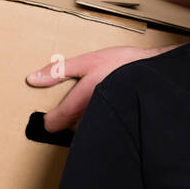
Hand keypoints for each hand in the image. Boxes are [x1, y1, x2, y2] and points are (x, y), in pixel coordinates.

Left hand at [25, 45, 162, 131]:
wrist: (155, 72)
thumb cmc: (124, 65)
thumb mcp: (88, 61)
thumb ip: (59, 71)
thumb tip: (33, 79)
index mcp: (78, 103)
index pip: (53, 123)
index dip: (49, 118)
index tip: (50, 113)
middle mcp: (90, 117)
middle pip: (70, 127)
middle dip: (70, 117)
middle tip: (76, 102)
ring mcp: (104, 122)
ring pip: (87, 127)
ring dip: (86, 119)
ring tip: (92, 102)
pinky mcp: (118, 124)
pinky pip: (102, 127)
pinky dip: (100, 119)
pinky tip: (107, 107)